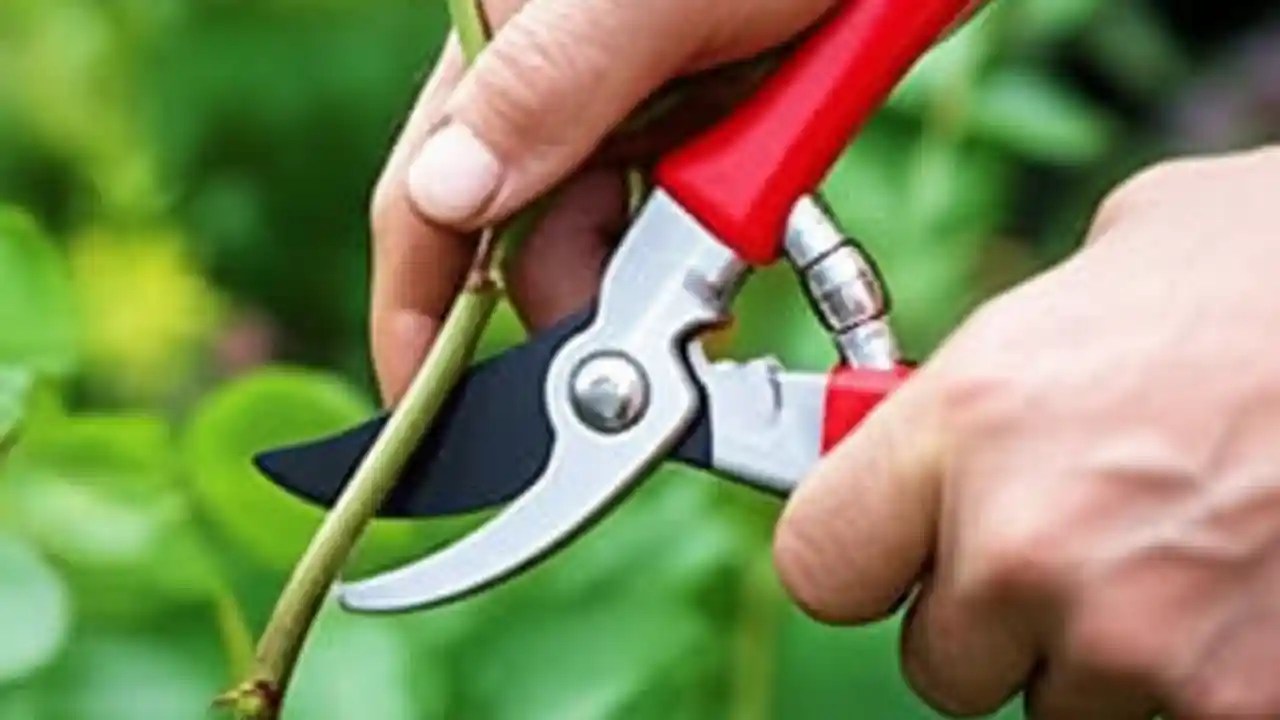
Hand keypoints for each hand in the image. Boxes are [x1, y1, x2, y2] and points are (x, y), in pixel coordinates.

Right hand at [369, 0, 841, 402]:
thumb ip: (548, 86)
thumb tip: (445, 199)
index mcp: (502, 46)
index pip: (425, 204)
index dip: (419, 319)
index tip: (433, 419)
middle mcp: (548, 83)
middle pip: (527, 242)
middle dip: (588, 311)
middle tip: (666, 365)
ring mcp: (626, 104)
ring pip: (614, 240)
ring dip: (671, 280)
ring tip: (729, 288)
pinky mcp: (699, 116)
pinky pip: (690, 213)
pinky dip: (721, 245)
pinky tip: (762, 243)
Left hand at [775, 147, 1279, 718]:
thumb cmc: (1260, 267)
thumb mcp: (1082, 285)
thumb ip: (976, 384)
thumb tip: (913, 417)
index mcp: (965, 423)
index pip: (818, 566)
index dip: (859, 559)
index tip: (889, 549)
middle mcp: (1028, 543)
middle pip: (937, 661)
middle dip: (990, 616)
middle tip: (1062, 545)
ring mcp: (1136, 636)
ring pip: (1056, 703)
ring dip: (1094, 651)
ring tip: (1169, 552)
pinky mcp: (1234, 701)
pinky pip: (1160, 719)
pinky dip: (1188, 677)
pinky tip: (1231, 592)